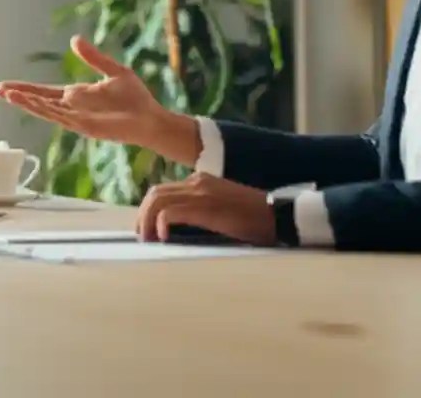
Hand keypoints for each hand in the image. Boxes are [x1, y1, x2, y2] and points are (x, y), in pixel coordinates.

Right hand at [0, 35, 201, 165]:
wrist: (151, 118)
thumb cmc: (136, 98)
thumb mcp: (113, 70)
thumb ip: (93, 57)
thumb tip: (73, 39)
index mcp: (77, 96)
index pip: (44, 91)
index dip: (25, 89)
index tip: (5, 85)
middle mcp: (72, 108)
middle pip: (39, 101)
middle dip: (19, 96)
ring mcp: (77, 119)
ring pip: (45, 110)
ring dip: (27, 103)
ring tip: (8, 95)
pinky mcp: (85, 127)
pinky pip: (60, 118)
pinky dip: (45, 111)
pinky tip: (33, 104)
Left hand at [135, 172, 275, 245]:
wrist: (278, 216)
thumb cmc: (253, 218)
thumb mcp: (221, 207)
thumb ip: (200, 209)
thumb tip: (175, 226)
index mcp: (200, 180)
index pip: (163, 190)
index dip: (149, 209)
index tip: (147, 229)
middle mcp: (197, 182)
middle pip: (155, 193)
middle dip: (143, 215)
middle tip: (143, 237)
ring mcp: (200, 192)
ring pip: (157, 200)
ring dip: (147, 221)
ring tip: (149, 240)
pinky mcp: (204, 206)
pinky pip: (170, 212)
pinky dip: (161, 224)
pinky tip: (164, 238)